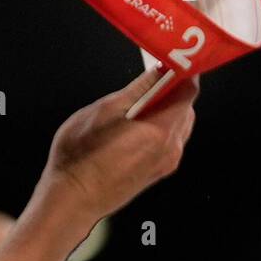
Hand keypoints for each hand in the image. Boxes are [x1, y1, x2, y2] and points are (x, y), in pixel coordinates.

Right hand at [41, 67, 199, 229]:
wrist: (73, 198)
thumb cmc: (81, 155)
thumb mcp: (104, 112)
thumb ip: (136, 91)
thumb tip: (158, 72)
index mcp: (160, 130)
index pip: (188, 93)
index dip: (182, 73)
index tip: (170, 62)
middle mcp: (171, 148)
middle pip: (185, 110)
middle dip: (173, 92)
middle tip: (150, 79)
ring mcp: (165, 164)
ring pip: (177, 127)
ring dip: (165, 111)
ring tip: (138, 104)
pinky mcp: (156, 173)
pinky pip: (168, 142)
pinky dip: (159, 128)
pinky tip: (134, 127)